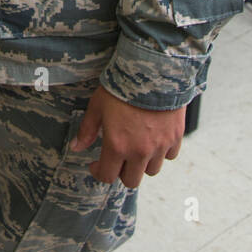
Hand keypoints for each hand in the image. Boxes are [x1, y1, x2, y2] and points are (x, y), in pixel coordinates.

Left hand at [69, 83, 184, 188]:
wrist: (153, 71)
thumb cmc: (122, 86)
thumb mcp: (98, 106)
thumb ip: (87, 130)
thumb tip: (76, 147)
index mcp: (117, 145)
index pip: (107, 176)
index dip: (99, 172)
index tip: (96, 164)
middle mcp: (140, 151)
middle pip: (132, 181)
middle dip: (122, 172)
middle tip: (118, 158)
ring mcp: (159, 146)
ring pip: (151, 170)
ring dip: (143, 163)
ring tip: (137, 147)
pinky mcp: (175, 137)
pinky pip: (169, 155)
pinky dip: (161, 151)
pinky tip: (154, 138)